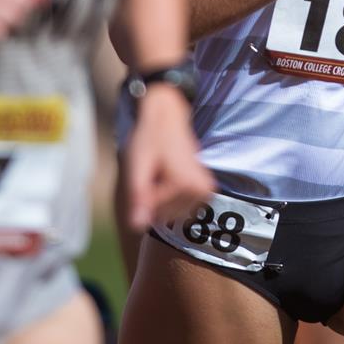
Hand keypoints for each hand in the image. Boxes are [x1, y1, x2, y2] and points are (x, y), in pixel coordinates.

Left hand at [120, 88, 213, 232]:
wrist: (167, 118)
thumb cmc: (149, 139)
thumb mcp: (137, 166)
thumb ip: (138, 196)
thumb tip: (137, 226)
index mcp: (186, 184)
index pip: (155, 213)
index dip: (143, 197)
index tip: (146, 173)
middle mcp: (202, 190)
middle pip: (166, 217)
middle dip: (153, 200)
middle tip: (153, 172)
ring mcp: (207, 191)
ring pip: (173, 214)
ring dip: (161, 200)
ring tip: (160, 174)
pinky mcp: (206, 191)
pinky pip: (182, 208)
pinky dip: (170, 198)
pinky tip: (168, 178)